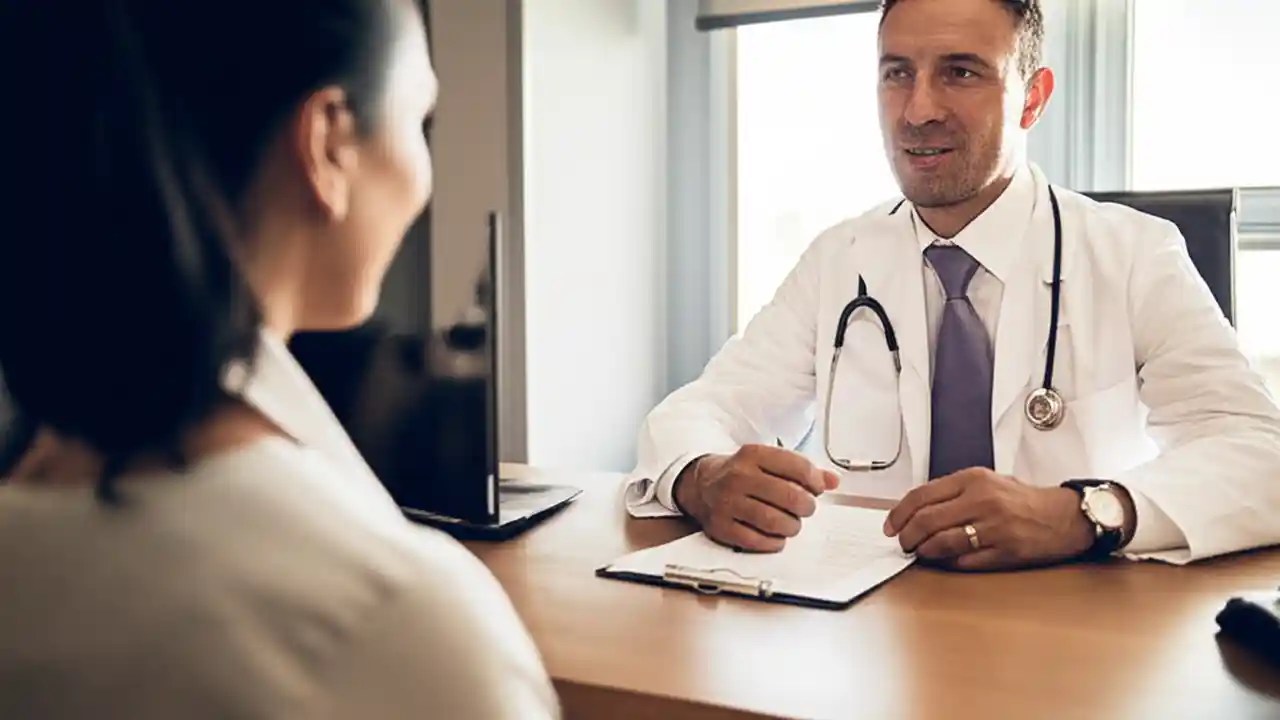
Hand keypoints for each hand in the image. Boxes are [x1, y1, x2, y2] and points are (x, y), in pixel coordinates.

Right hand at [673, 444, 839, 552]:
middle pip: (790, 497)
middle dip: (806, 507)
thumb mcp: (768, 462)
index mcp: (753, 455)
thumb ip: (801, 470)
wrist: (701, 484)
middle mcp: (738, 477)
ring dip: (791, 526)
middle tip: (805, 508)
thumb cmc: (742, 474)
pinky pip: (758, 541)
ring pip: (776, 522)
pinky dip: (773, 542)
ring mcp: (728, 503)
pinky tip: (774, 535)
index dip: (815, 481)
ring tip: (790, 523)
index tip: (817, 488)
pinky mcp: (721, 526)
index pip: (797, 467)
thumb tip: (832, 481)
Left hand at [882, 468, 1097, 570]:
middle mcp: (982, 501)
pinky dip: (947, 563)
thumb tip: (915, 510)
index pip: (921, 496)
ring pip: (941, 543)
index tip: (891, 525)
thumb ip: (952, 492)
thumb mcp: (986, 481)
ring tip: (920, 553)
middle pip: (926, 521)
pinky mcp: (1004, 551)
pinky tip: (943, 560)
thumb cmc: (1022, 500)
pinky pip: (963, 561)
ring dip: (923, 552)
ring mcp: (994, 527)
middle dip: (907, 536)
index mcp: (974, 479)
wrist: (1063, 516)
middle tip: (903, 543)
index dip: (899, 514)